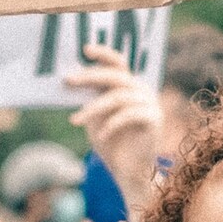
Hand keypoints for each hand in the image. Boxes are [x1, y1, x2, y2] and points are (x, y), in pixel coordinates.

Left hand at [67, 42, 162, 219]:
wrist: (129, 172)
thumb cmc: (111, 143)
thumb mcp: (95, 116)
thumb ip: (90, 97)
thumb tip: (70, 78)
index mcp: (129, 86)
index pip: (118, 62)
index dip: (103, 54)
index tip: (85, 49)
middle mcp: (142, 90)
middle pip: (116, 76)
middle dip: (90, 76)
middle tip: (68, 80)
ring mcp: (151, 104)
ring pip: (118, 97)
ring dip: (93, 108)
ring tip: (75, 120)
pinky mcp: (154, 119)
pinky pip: (128, 115)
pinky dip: (111, 125)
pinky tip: (101, 136)